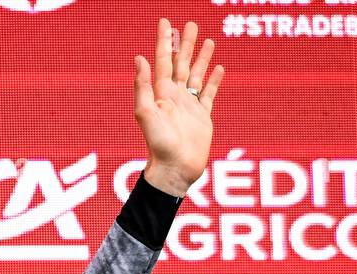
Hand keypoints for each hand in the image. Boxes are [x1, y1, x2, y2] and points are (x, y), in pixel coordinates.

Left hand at [133, 19, 224, 196]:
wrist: (174, 168)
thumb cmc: (158, 144)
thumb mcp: (145, 113)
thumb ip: (143, 86)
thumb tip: (138, 58)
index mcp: (161, 94)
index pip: (163, 61)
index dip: (164, 41)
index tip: (166, 22)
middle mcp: (174, 97)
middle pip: (181, 64)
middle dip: (185, 44)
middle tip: (190, 24)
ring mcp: (189, 107)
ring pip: (196, 76)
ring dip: (201, 58)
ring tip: (207, 40)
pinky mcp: (202, 117)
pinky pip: (209, 94)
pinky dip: (213, 81)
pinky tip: (218, 68)